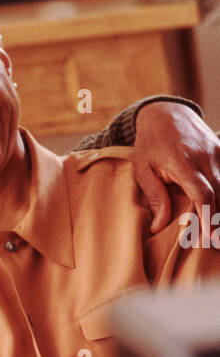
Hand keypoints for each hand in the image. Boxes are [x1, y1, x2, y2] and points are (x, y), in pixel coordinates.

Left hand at [133, 102, 219, 236]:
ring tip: (219, 232)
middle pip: (219, 193)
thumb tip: (157, 227)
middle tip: (217, 244)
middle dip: (219, 220)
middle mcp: (204, 157)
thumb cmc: (150, 144)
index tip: (209, 237)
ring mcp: (216, 151)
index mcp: (182, 163)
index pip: (202, 194)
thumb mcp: (144, 170)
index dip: (207, 217)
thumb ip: (156, 198)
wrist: (165, 113)